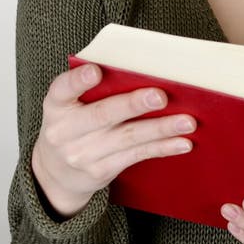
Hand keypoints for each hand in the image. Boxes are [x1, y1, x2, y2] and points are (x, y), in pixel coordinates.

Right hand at [31, 63, 196, 218]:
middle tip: (161, 96)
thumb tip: (142, 72)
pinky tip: (182, 142)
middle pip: (103, 114)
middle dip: (134, 104)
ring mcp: (83, 154)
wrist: (56, 173)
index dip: (78, 80)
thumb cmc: (72, 125)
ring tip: (187, 121)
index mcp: (56, 105)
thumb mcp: (69, 105)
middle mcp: (65, 131)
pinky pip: (137, 155)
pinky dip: (162, 148)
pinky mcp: (102, 170)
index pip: (62, 89)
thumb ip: (93, 89)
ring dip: (161, 128)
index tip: (96, 71)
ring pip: (127, 137)